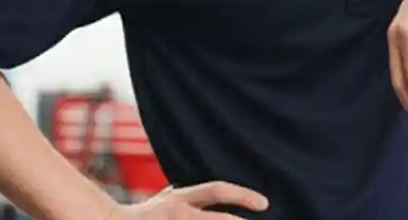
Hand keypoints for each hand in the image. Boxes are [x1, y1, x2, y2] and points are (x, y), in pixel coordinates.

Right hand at [114, 181, 268, 218]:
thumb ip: (189, 198)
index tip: (265, 203)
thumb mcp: (167, 200)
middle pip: (216, 218)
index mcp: (179, 198)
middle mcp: (177, 211)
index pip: (216, 190)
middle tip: (263, 216)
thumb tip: (216, 194)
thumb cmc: (143, 216)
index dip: (242, 195)